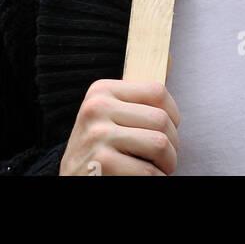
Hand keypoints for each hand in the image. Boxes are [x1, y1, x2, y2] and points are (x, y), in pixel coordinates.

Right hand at [59, 80, 179, 176]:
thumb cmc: (96, 150)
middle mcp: (97, 108)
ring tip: (160, 170)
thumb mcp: (106, 116)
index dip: (173, 114)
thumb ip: (132, 100)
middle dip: (172, 144)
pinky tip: (148, 180)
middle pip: (161, 120)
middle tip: (167, 159)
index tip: (170, 131)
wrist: (71, 180)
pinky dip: (157, 179)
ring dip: (168, 163)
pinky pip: (148, 171)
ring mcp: (98, 135)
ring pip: (159, 144)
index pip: (157, 91)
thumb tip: (169, 63)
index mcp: (101, 91)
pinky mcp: (102, 162)